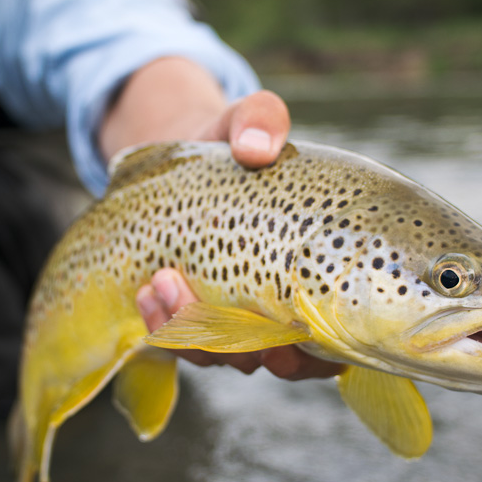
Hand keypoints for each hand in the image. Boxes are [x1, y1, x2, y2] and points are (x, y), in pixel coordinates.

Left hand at [135, 91, 343, 380]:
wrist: (185, 153)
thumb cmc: (237, 143)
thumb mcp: (250, 120)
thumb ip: (261, 121)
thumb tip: (256, 148)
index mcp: (321, 277)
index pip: (333, 346)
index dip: (316, 357)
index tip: (289, 338)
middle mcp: (283, 311)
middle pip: (274, 361)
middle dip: (241, 346)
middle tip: (211, 312)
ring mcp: (235, 321)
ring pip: (219, 355)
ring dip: (190, 331)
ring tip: (164, 282)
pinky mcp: (191, 319)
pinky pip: (179, 342)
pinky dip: (163, 323)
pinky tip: (148, 289)